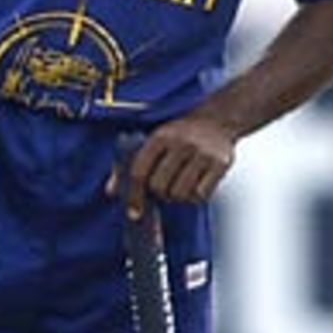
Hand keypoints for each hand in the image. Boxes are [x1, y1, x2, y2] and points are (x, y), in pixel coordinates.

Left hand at [108, 115, 235, 218]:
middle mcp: (182, 143)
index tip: (134, 213)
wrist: (219, 119)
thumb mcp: (155, 140)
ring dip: (177, 196)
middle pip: (159, 186)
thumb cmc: (181, 133)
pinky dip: (195, 196)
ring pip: (180, 194)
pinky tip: (196, 184)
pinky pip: (201, 195)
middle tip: (165, 187)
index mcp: (161, 136)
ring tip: (181, 184)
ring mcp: (202, 153)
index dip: (134, 195)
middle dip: (159, 193)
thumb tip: (111, 192)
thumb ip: (131, 164)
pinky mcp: (221, 164)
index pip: (140, 171)